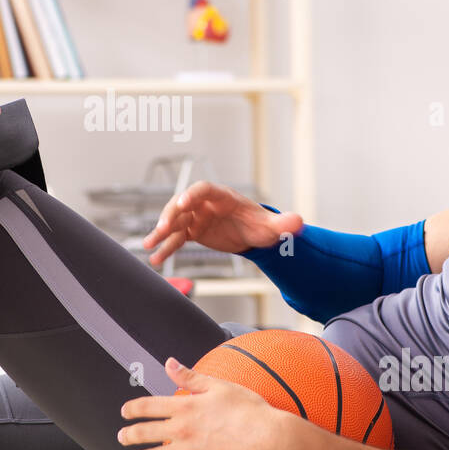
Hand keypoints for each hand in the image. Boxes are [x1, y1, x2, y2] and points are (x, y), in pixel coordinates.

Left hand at [118, 358, 286, 449]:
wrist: (268, 438)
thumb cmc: (248, 410)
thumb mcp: (218, 385)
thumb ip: (190, 376)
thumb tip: (170, 363)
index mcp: (185, 406)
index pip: (148, 406)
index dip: (132, 409)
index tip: (124, 412)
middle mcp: (182, 429)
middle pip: (145, 433)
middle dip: (129, 435)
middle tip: (122, 437)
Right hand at [141, 181, 303, 266]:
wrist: (255, 236)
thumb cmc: (264, 226)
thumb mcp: (273, 227)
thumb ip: (283, 224)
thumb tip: (299, 222)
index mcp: (223, 197)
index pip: (203, 190)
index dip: (191, 196)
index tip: (181, 204)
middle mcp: (206, 204)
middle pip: (182, 204)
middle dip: (170, 216)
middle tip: (161, 230)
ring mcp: (197, 217)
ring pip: (175, 221)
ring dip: (161, 232)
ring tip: (149, 245)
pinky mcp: (193, 231)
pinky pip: (176, 238)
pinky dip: (166, 247)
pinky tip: (155, 259)